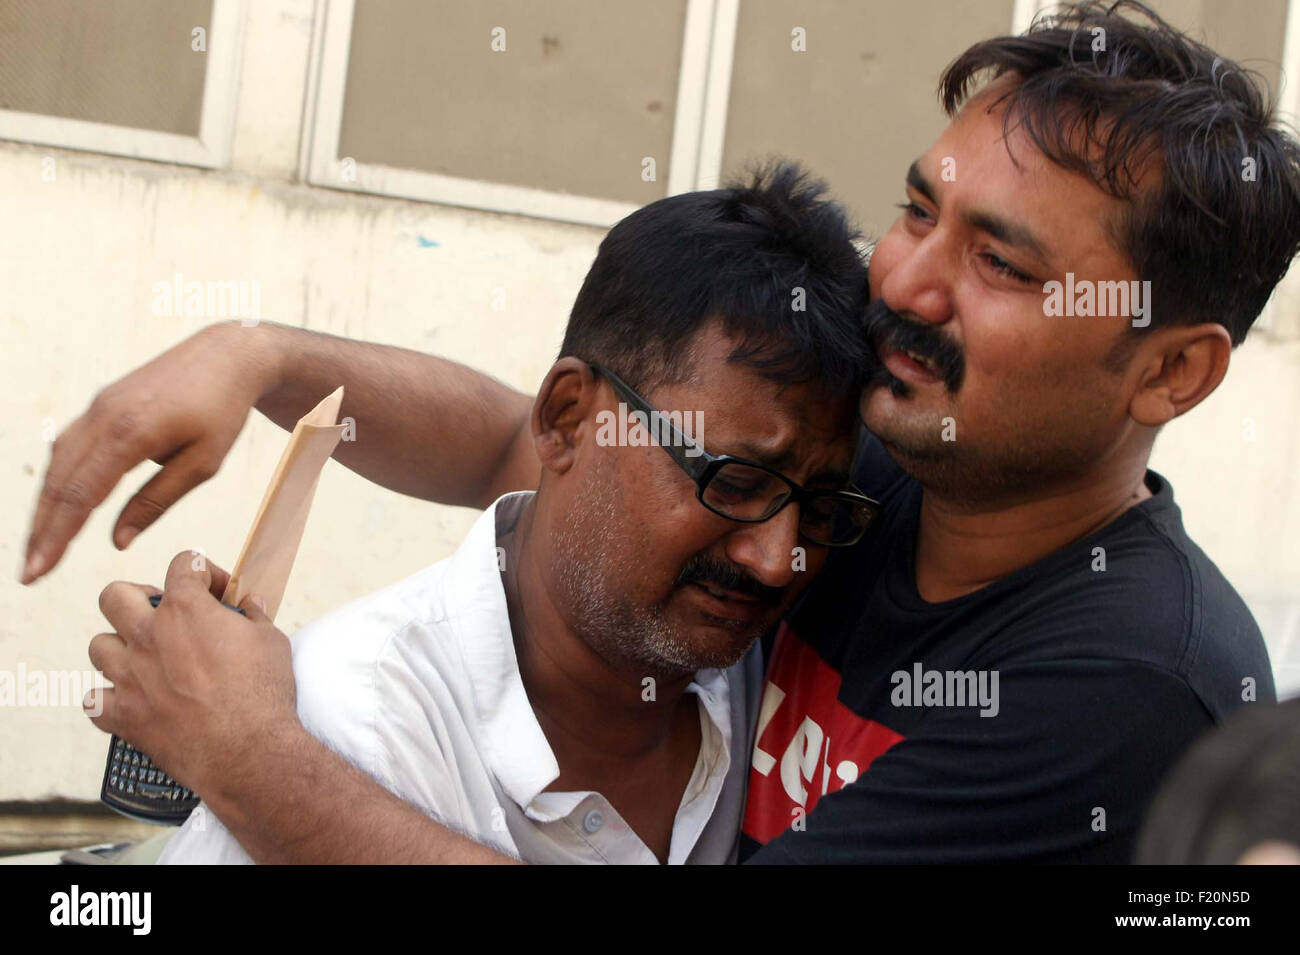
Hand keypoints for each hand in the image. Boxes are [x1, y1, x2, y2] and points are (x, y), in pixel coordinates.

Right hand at [21, 322, 283, 583]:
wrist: (227, 356)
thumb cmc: (222, 411)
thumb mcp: (203, 464)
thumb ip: (156, 501)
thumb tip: (116, 541)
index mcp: (129, 433)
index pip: (79, 496)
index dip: (54, 538)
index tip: (36, 572)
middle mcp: (101, 417)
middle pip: (57, 483)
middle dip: (40, 531)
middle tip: (28, 574)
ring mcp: (97, 407)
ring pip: (57, 465)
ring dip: (45, 508)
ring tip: (39, 548)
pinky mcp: (101, 404)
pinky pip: (69, 447)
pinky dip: (59, 481)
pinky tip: (57, 508)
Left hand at [86, 550, 297, 794]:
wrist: (248, 751)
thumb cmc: (263, 693)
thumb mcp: (271, 641)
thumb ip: (255, 616)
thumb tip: (251, 605)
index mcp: (186, 609)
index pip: (182, 564)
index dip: (202, 571)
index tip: (216, 590)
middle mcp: (148, 636)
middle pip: (115, 595)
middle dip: (138, 597)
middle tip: (161, 614)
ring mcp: (130, 676)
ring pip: (98, 646)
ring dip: (120, 648)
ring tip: (146, 659)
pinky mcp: (124, 715)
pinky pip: (94, 701)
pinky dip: (108, 700)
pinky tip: (131, 700)